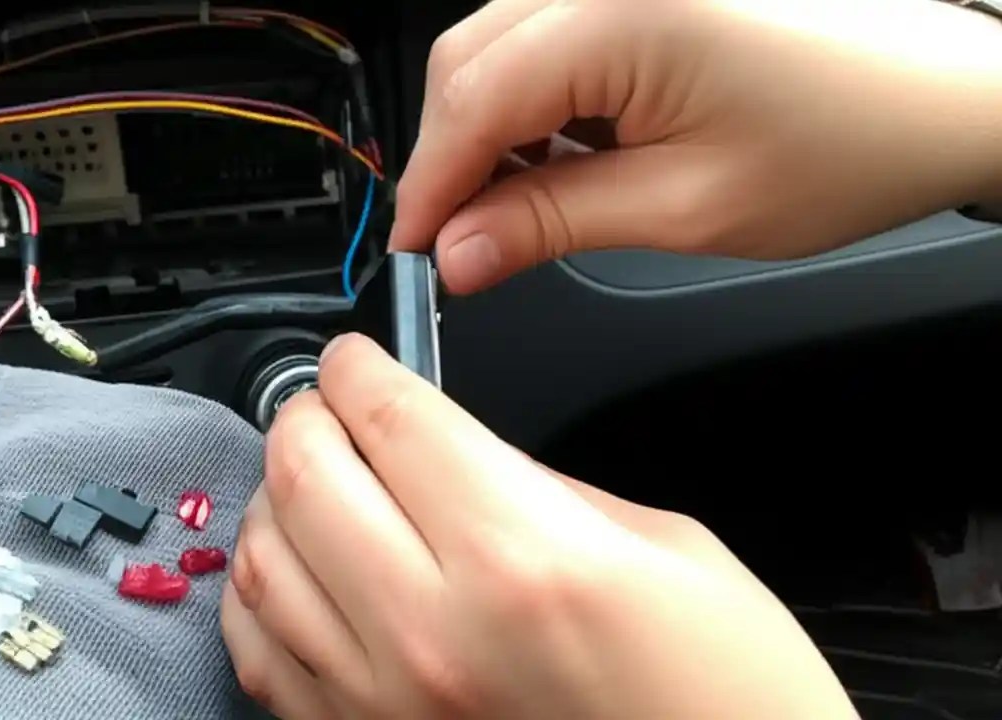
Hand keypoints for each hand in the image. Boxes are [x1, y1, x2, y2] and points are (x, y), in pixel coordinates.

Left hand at [221, 333, 857, 719]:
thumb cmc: (728, 696)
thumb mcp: (669, 550)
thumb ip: (543, 486)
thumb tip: (456, 450)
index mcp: (524, 559)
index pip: (394, 422)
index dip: (359, 368)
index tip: (355, 357)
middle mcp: (436, 632)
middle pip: (308, 477)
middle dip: (305, 414)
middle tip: (326, 401)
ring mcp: (386, 701)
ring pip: (265, 561)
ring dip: (271, 495)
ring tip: (306, 474)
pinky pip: (261, 654)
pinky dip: (256, 592)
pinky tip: (289, 565)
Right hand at [391, 0, 1001, 293]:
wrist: (940, 100)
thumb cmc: (852, 142)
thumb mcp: (684, 206)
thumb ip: (551, 222)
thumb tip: (460, 251)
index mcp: (627, 11)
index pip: (475, 98)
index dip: (432, 183)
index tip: (418, 245)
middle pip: (472, 61)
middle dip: (453, 155)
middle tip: (460, 239)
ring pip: (501, 48)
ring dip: (491, 129)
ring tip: (516, 206)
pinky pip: (547, 39)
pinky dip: (534, 104)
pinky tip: (557, 157)